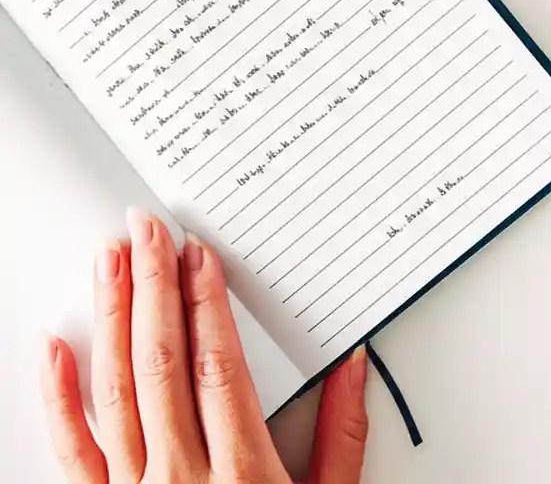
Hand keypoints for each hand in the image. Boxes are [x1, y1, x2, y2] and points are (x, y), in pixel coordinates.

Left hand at [39, 209, 370, 482]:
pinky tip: (54, 349)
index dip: (206, 305)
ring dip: (109, 320)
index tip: (200, 257)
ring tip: (110, 262)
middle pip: (160, 365)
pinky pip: (72, 450)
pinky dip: (59, 398)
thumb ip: (344, 439)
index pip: (217, 369)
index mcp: (242, 477)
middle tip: (149, 232)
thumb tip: (354, 368)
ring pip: (115, 391)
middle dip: (152, 289)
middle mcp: (179, 479)